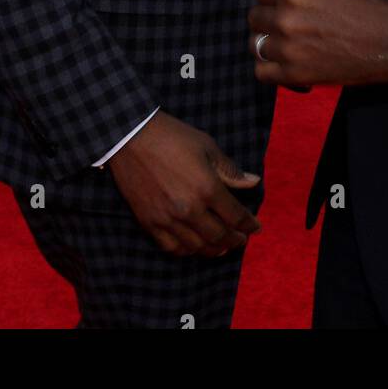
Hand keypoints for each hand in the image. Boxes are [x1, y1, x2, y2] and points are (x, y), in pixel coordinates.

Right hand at [108, 111, 261, 256]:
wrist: (132, 137)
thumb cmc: (173, 137)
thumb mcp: (208, 147)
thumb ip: (230, 170)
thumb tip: (253, 182)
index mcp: (207, 188)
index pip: (235, 216)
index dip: (249, 224)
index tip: (255, 226)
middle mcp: (189, 209)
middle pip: (219, 236)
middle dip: (235, 240)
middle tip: (241, 239)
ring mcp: (168, 219)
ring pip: (197, 246)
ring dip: (214, 249)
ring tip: (222, 247)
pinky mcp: (149, 223)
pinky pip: (172, 248)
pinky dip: (187, 251)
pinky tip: (195, 246)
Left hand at [248, 0, 387, 86]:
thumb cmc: (361, 4)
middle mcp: (286, 20)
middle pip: (255, 17)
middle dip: (267, 15)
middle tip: (286, 19)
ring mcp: (289, 50)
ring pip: (255, 45)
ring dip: (266, 41)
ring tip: (284, 40)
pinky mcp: (296, 75)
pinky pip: (262, 72)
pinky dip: (268, 67)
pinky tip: (282, 60)